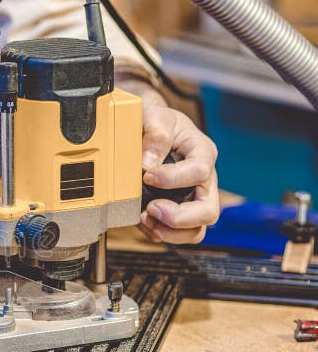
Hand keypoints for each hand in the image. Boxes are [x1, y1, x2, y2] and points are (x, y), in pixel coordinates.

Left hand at [138, 105, 219, 243]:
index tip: (147, 176)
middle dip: (179, 217)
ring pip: (197, 230)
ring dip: (170, 232)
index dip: (172, 179)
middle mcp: (204, 181)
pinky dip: (158, 233)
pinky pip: (177, 234)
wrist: (151, 130)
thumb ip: (155, 134)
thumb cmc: (157, 122)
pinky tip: (142, 221)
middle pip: (208, 211)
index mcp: (203, 153)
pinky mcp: (179, 212)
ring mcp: (194, 199)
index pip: (199, 172)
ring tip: (145, 218)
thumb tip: (148, 163)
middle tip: (151, 208)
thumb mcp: (156, 117)